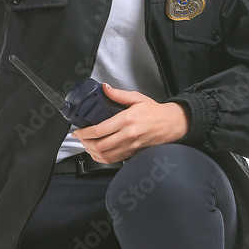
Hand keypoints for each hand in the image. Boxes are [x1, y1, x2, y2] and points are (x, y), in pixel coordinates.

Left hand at [71, 84, 190, 162]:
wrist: (171, 124)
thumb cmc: (155, 112)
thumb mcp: (137, 98)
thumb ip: (118, 94)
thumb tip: (105, 88)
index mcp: (127, 120)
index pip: (99, 130)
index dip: (84, 132)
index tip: (77, 131)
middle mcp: (128, 135)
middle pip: (99, 145)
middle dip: (85, 143)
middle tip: (80, 138)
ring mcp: (130, 146)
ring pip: (105, 155)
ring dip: (91, 151)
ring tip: (86, 144)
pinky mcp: (132, 153)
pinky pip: (113, 160)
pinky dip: (101, 158)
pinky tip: (97, 153)